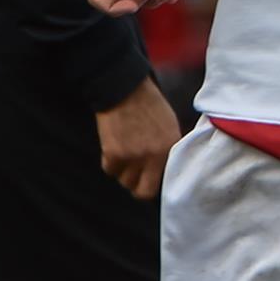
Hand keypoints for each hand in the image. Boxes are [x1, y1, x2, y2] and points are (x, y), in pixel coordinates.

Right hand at [96, 75, 180, 199]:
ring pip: (124, 180)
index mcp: (169, 148)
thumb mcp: (169, 126)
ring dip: (124, 172)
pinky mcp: (112, 154)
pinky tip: (115, 148)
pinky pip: (110, 170)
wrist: (124, 89)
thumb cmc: (149, 105)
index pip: (165, 182)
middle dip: (139, 187)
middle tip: (137, 178)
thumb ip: (168, 149)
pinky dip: (111, 163)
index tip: (153, 182)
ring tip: (127, 156)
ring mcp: (132, 157)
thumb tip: (165, 168)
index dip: (158, 184)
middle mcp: (152, 156)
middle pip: (143, 191)